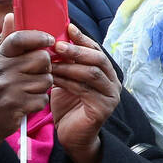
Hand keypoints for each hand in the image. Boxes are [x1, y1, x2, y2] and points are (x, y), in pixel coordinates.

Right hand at [0, 13, 54, 147]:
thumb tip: (10, 15)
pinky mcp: (17, 104)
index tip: (48, 41)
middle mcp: (2, 69)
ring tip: (28, 90)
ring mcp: (9, 87)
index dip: (38, 37)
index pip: (20, 38)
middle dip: (44, 68)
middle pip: (42, 58)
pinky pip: (43, 98)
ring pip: (46, 79)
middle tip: (34, 75)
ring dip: (42, 87)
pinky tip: (26, 103)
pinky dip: (38, 102)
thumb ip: (6, 40)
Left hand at [49, 23, 118, 162]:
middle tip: (58, 45)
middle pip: (98, 59)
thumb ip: (64, 61)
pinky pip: (85, 90)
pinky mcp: (103, 108)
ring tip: (50, 62)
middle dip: (77, 50)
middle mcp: (112, 81)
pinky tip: (52, 78)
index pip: (96, 49)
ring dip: (69, 66)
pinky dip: (67, 82)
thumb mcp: (65, 78)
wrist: (71, 135)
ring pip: (91, 73)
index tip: (67, 27)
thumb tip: (52, 37)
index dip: (82, 38)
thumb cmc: (67, 105)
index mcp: (105, 71)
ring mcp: (110, 95)